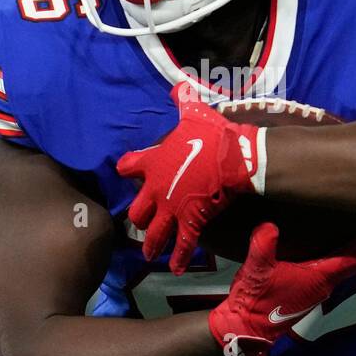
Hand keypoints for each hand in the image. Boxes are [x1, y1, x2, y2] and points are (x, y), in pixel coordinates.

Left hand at [116, 83, 266, 273]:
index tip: (125, 171)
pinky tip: (177, 269)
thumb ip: (182, 102)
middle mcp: (155, 190)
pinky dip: (179, 258)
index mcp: (152, 163)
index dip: (127, 169)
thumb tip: (178, 86)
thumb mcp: (194, 114)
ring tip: (148, 255)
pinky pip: (182, 245)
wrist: (231, 159)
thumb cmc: (211, 135)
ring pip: (154, 232)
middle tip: (139, 224)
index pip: (128, 166)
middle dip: (138, 218)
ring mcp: (171, 209)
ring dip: (151, 245)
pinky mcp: (189, 223)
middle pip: (137, 210)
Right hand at [209, 223, 355, 355]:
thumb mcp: (257, 269)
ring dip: (352, 248)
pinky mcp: (307, 291)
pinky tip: (329, 243)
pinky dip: (338, 254)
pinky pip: (331, 269)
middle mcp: (324, 285)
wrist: (245, 327)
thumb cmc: (255, 299)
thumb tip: (270, 226)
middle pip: (354, 260)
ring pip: (343, 266)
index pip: (354, 257)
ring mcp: (317, 290)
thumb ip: (263, 245)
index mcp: (319, 277)